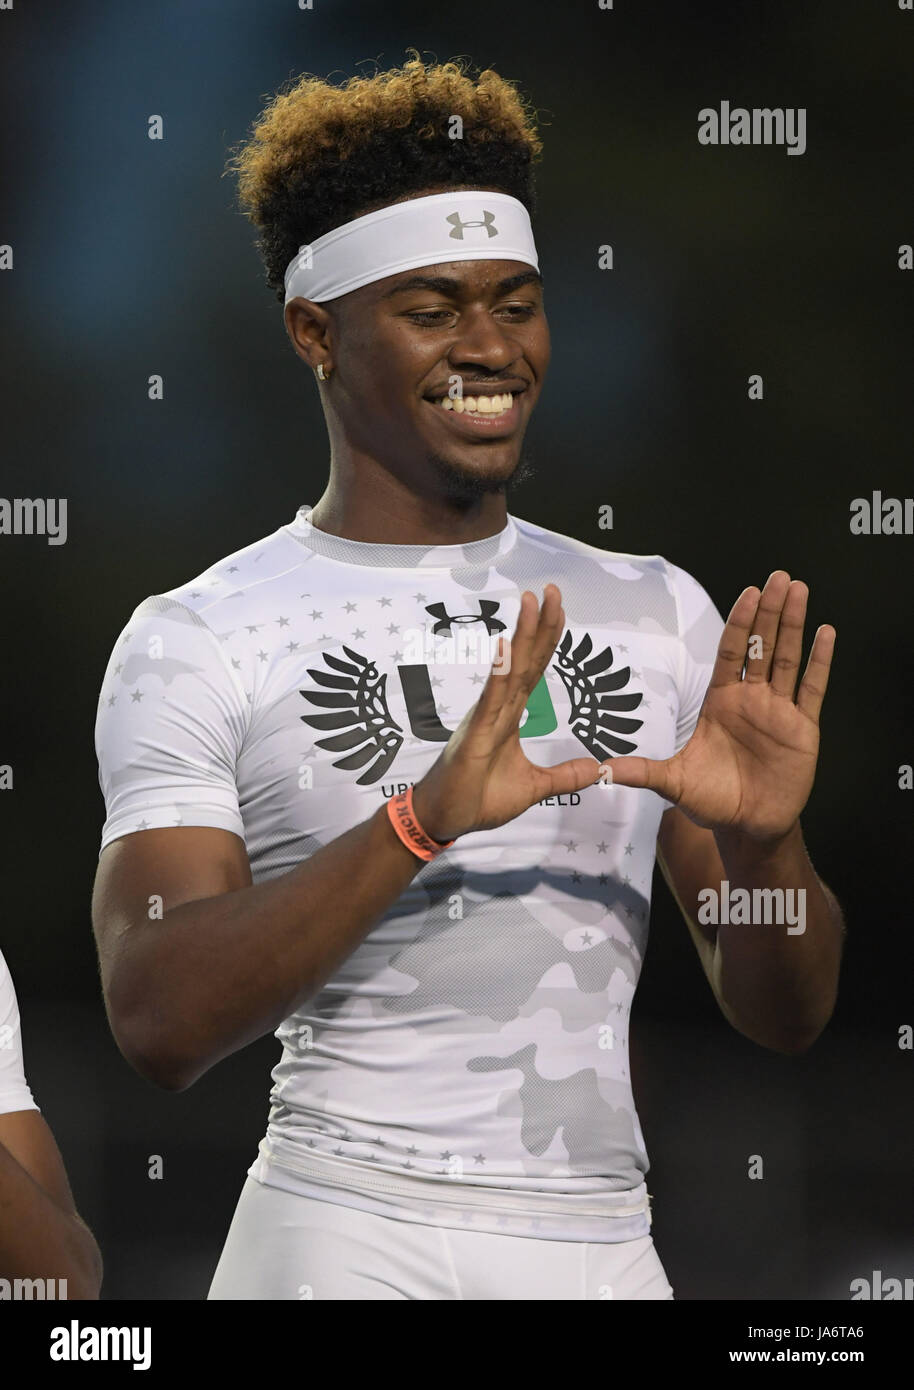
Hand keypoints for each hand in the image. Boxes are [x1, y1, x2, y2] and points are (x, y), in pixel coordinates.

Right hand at [412, 585, 600, 841]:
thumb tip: (597, 768)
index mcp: (509, 715)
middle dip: (540, 624)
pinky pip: (490, 699)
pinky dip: (500, 673)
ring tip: (531, 602)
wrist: (444, 819)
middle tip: (552, 589)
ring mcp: (484, 718)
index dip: (548, 639)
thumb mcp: (534, 788)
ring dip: (521, 636)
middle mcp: (497, 708)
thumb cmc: (478, 799)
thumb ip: (565, 776)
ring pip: (509, 670)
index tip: (558, 607)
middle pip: (524, 659)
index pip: (534, 669)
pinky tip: (506, 647)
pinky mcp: (475, 735)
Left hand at [605, 571, 835, 842]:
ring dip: (794, 624)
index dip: (739, 623)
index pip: (731, 653)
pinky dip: (821, 662)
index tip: (747, 593)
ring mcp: (779, 711)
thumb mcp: (672, 783)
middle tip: (776, 578)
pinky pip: (813, 689)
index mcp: (721, 702)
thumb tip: (601, 770)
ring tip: (798, 590)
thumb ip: (641, 771)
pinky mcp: (803, 728)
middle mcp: (751, 700)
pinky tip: (826, 634)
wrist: (748, 827)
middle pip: (761, 646)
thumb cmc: (712, 801)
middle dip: (768, 611)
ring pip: (788, 658)